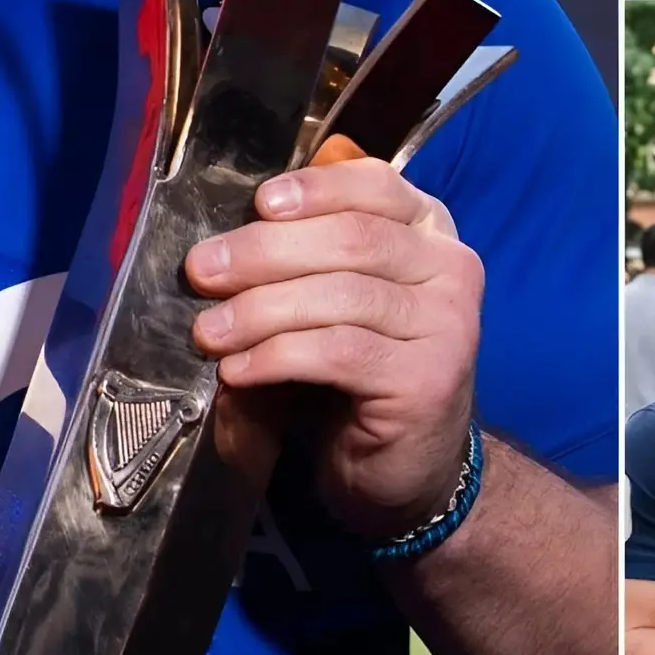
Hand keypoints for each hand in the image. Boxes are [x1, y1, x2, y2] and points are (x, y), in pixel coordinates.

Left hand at [186, 151, 481, 540]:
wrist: (407, 469)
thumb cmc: (359, 373)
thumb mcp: (336, 298)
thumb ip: (306, 257)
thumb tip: (224, 241)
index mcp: (430, 232)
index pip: (376, 185)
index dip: (316, 188)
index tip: (258, 202)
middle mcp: (451, 269)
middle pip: (352, 239)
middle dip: (265, 252)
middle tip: (202, 271)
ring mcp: (449, 325)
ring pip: (341, 296)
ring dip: (260, 311)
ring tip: (209, 331)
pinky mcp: (429, 380)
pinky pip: (339, 353)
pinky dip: (277, 357)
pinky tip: (238, 370)